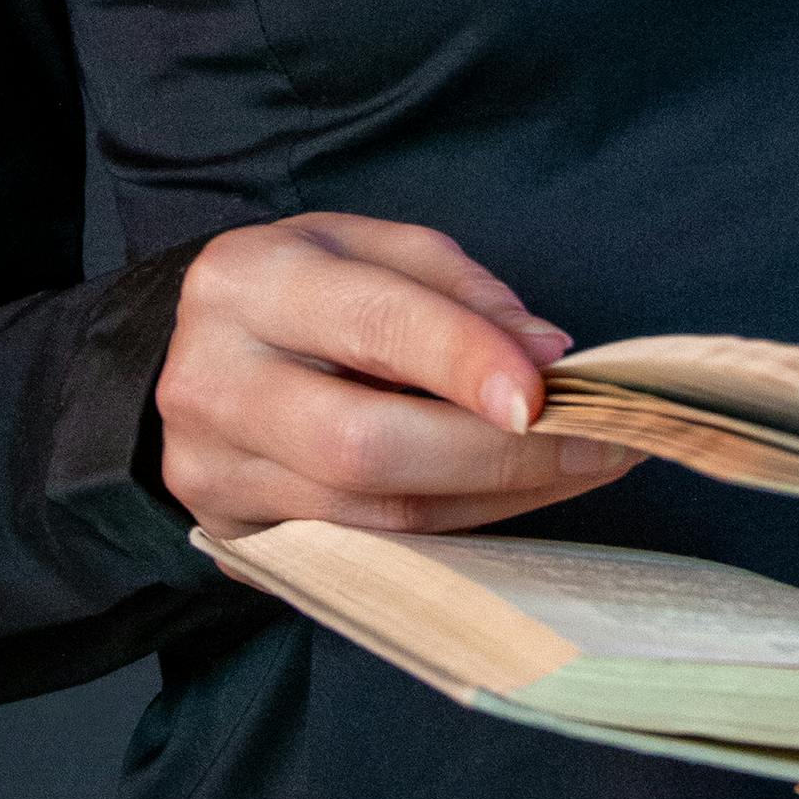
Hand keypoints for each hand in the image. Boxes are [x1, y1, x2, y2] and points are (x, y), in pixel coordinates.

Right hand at [155, 214, 640, 539]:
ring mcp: (211, 470)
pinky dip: (454, 524)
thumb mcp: (372, 250)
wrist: (200, 355)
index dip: (467, 359)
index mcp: (247, 280)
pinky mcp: (233, 535)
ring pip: (373, 512)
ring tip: (579, 466)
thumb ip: (456, 291)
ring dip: (494, 495)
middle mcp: (211, 379)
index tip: (551, 388)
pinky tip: (512, 495)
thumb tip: (545, 354)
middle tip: (599, 442)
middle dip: (496, 454)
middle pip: (363, 444)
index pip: (372, 325)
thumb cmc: (306, 293)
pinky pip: (366, 548)